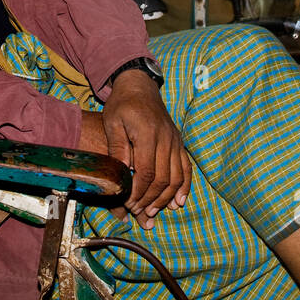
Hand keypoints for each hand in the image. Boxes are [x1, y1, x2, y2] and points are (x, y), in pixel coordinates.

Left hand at [79, 70, 191, 229]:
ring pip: (177, 176)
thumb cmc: (122, 105)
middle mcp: (166, 139)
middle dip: (151, 199)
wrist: (140, 86)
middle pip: (163, 178)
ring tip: (154, 211)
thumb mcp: (113, 122)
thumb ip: (117, 147)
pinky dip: (185, 186)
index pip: (146, 172)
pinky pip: (186, 167)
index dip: (138, 192)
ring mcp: (175, 141)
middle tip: (139, 212)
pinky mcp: (179, 142)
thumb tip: (119, 174)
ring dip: (167, 197)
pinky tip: (179, 201)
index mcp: (147, 134)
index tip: (128, 204)